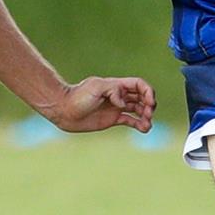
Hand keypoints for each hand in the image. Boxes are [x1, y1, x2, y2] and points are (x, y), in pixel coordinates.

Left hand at [39, 76, 156, 133]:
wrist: (64, 110)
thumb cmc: (78, 96)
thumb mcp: (95, 87)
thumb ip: (112, 90)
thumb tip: (123, 103)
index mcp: (117, 85)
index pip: (139, 85)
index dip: (148, 92)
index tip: (149, 102)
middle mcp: (119, 96)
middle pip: (142, 97)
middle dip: (149, 105)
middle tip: (148, 114)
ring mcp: (116, 108)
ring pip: (138, 110)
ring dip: (146, 116)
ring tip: (147, 124)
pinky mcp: (113, 119)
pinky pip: (131, 121)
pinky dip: (139, 125)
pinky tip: (144, 129)